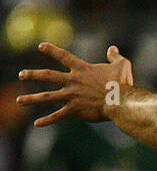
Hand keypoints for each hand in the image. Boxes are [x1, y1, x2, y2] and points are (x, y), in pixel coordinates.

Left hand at [17, 44, 133, 127]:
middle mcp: (73, 81)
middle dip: (33, 75)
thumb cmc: (122, 83)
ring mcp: (72, 96)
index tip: (40, 46)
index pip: (63, 56)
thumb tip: (112, 49)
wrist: (120, 101)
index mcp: (82, 69)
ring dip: (32, 98)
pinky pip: (58, 115)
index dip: (51, 50)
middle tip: (21, 75)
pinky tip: (36, 123)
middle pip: (48, 76)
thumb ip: (115, 56)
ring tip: (19, 100)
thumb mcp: (122, 65)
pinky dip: (47, 120)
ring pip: (47, 96)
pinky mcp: (75, 110)